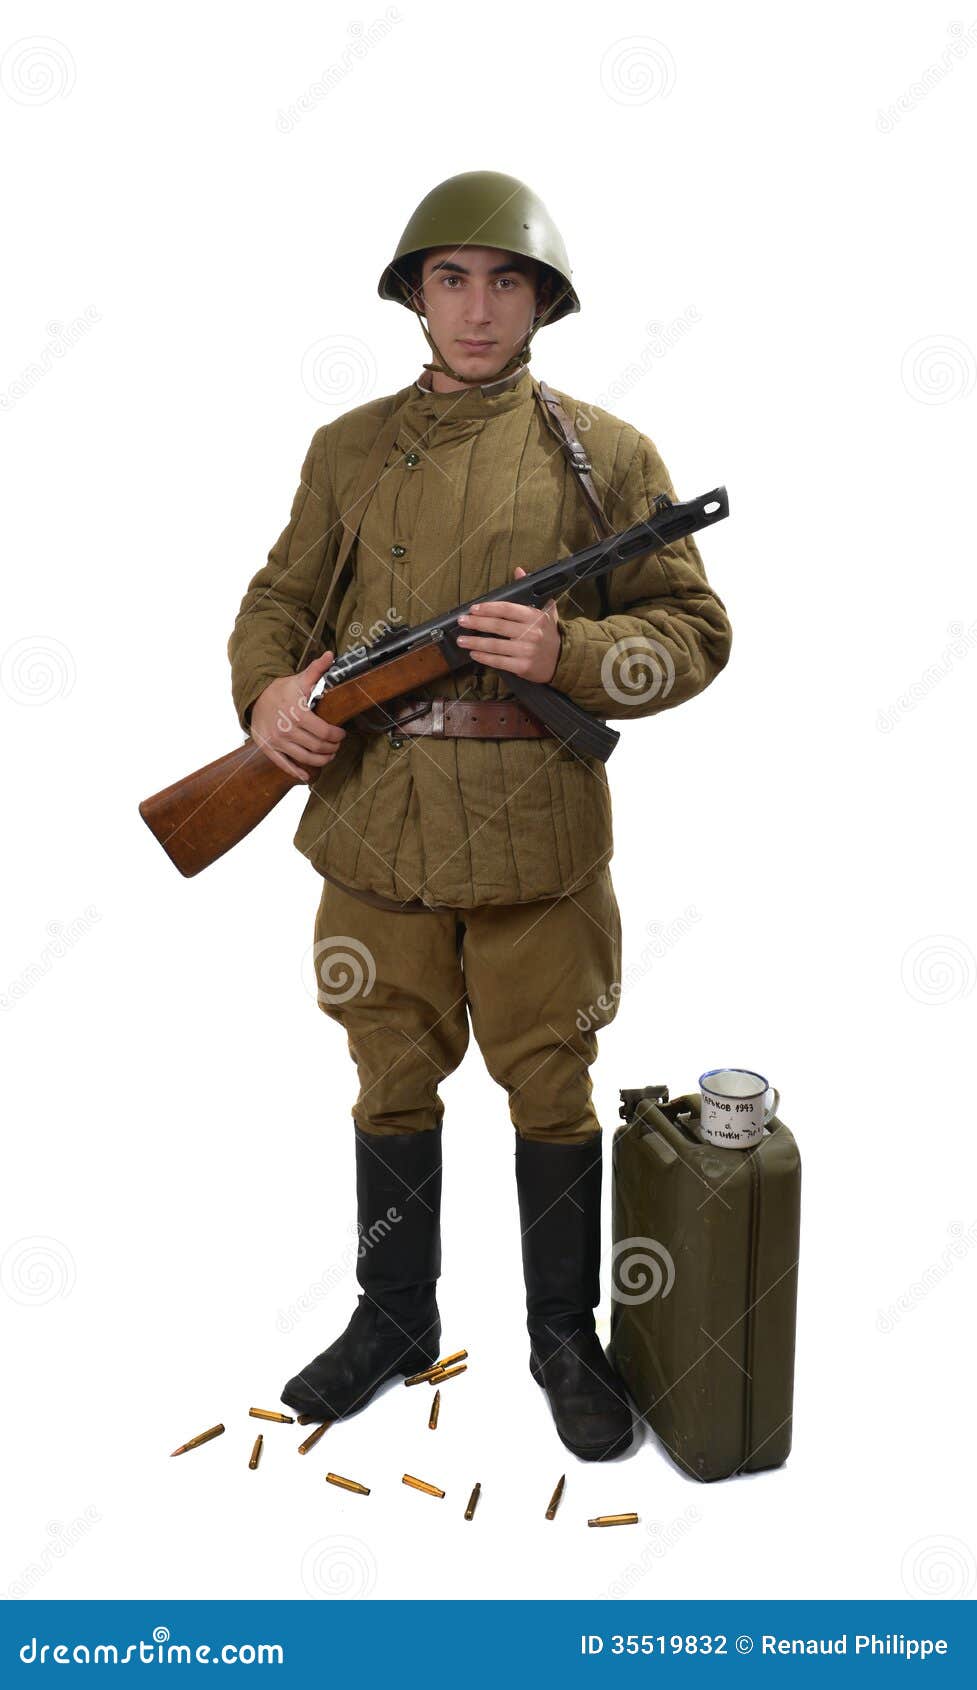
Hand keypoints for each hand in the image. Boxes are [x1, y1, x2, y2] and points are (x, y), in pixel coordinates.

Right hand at [250, 651, 345, 781]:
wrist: (255, 698)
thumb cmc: (281, 690)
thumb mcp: (299, 680)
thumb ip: (317, 669)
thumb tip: (331, 654)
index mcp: (298, 714)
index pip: (325, 732)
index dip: (337, 736)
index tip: (342, 734)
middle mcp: (287, 729)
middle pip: (318, 747)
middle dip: (332, 749)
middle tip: (336, 746)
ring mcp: (277, 741)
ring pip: (305, 758)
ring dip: (321, 760)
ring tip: (328, 756)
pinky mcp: (268, 749)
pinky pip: (284, 765)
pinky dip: (297, 772)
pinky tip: (307, 776)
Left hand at [455, 567, 559, 682]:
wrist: (563, 660)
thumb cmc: (549, 634)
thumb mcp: (545, 611)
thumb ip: (529, 591)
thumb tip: (518, 571)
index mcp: (535, 617)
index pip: (507, 609)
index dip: (488, 608)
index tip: (473, 609)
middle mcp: (531, 633)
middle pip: (498, 626)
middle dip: (477, 623)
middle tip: (462, 621)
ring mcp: (526, 651)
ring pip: (495, 645)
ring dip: (475, 642)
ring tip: (461, 640)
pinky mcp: (523, 667)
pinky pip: (499, 661)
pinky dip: (485, 658)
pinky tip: (474, 653)